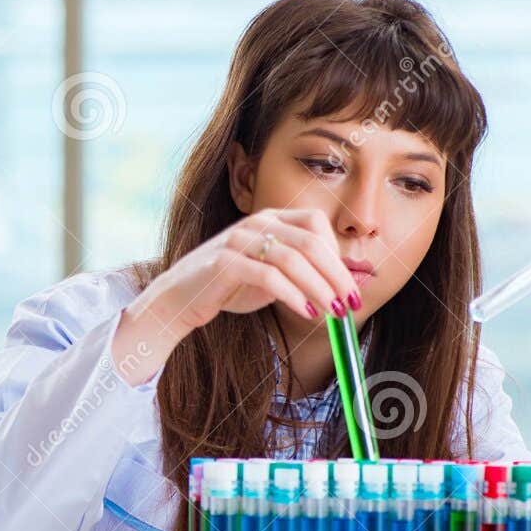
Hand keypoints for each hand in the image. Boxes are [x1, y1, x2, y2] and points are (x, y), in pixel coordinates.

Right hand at [114, 208, 358, 384]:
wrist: (180, 298)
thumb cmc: (228, 286)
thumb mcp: (271, 275)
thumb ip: (302, 273)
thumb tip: (346, 286)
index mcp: (269, 218)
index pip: (315, 224)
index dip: (338, 254)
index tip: (349, 286)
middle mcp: (255, 223)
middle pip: (310, 242)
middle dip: (336, 276)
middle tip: (351, 304)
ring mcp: (238, 240)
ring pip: (293, 260)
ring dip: (320, 288)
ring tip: (332, 313)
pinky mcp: (224, 263)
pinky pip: (269, 277)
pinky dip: (293, 296)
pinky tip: (305, 312)